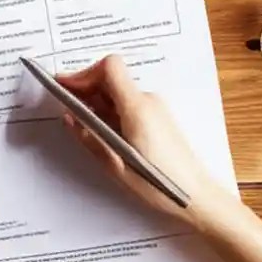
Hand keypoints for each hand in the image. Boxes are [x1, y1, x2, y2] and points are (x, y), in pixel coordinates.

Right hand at [57, 55, 226, 227]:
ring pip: (118, 91)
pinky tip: (104, 130)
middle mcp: (148, 101)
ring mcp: (155, 108)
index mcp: (138, 109)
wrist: (196, 194)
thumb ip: (90, 138)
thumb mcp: (116, 165)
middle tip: (67, 105)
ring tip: (83, 123)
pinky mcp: (157, 117)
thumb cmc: (161, 185)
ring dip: (97, 100)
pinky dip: (110, 109)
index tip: (65, 87)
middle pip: (111, 77)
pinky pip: (128, 103)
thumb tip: (70, 118)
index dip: (83, 74)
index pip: (109, 68)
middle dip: (86, 88)